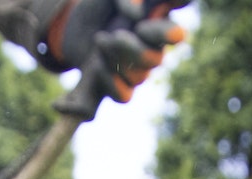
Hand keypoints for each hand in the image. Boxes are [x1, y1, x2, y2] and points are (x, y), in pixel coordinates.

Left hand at [39, 1, 187, 108]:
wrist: (76, 25)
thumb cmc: (101, 7)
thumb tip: (137, 16)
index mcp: (157, 25)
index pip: (175, 34)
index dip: (165, 33)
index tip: (141, 26)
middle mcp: (152, 50)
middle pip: (155, 61)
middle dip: (131, 50)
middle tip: (112, 35)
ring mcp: (137, 70)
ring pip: (138, 77)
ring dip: (114, 59)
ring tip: (99, 40)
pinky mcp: (119, 86)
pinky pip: (124, 97)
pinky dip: (109, 82)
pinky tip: (95, 65)